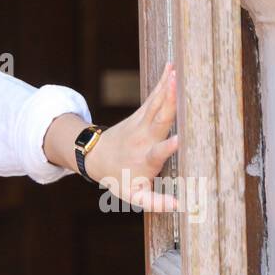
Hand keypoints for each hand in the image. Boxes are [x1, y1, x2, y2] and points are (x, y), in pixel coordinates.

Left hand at [83, 61, 179, 210]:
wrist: (95, 157)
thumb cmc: (119, 178)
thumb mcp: (134, 196)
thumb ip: (155, 202)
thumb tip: (178, 206)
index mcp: (144, 160)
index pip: (157, 153)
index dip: (167, 148)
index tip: (179, 140)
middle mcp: (143, 139)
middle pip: (158, 120)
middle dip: (168, 104)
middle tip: (177, 87)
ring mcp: (141, 124)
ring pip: (156, 104)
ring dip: (166, 88)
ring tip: (177, 72)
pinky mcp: (141, 113)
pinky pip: (153, 97)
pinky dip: (162, 83)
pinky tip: (172, 68)